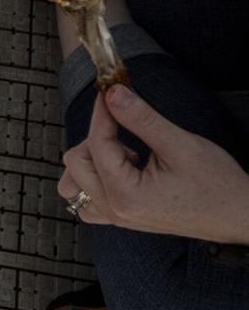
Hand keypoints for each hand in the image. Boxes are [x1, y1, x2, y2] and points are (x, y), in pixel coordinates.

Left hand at [58, 85, 248, 243]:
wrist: (239, 215)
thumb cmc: (217, 185)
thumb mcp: (180, 145)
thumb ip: (141, 118)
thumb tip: (112, 93)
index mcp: (125, 195)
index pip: (96, 144)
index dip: (103, 112)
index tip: (110, 92)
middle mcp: (115, 210)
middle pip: (77, 162)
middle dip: (96, 137)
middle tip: (125, 126)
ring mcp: (116, 217)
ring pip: (75, 181)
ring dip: (93, 159)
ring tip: (127, 153)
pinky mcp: (122, 216)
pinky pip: (88, 197)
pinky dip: (95, 177)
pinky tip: (123, 167)